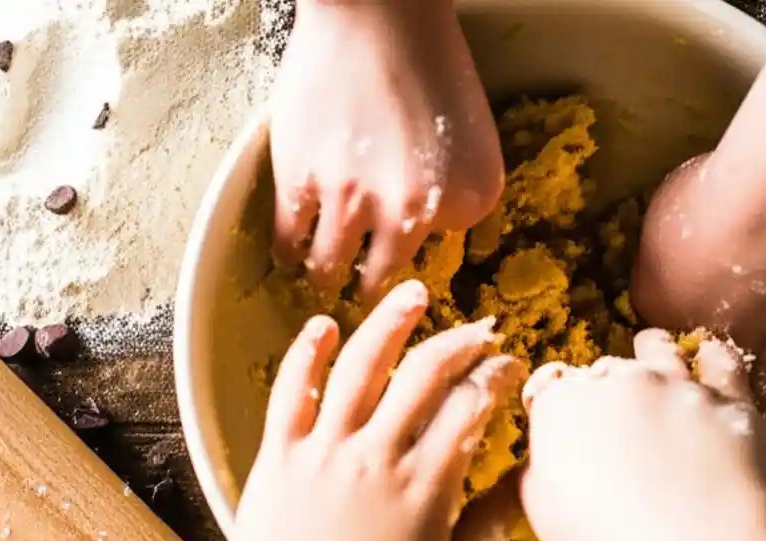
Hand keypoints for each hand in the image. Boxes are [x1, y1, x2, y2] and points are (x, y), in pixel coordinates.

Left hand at [220, 280, 524, 540]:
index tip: (508, 367)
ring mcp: (322, 450)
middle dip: (459, 342)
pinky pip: (291, 390)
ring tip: (412, 293)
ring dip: (389, 323)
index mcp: (422, 490)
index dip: (495, 378)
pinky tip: (323, 326)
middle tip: (480, 329)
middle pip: (424, 375)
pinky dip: (307, 353)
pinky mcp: (279, 455)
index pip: (470, 410)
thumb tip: (520, 490)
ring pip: (360, 367)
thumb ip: (485, 535)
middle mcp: (374, 457)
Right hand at [271, 0, 502, 300]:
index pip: (442, 261)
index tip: (402, 268)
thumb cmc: (431, 64)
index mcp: (469, 201)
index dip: (417, 260)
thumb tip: (449, 239)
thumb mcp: (477, 138)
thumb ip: (464, 196)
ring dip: (325, 277)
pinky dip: (287, 255)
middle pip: (383, 277)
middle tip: (357, 289)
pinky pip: (288, 240)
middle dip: (369, 286)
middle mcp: (415, 214)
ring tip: (320, 279)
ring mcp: (353, 204)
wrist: (376, 16)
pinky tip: (288, 257)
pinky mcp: (301, 185)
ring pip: (331, 268)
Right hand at [519, 328, 765, 540]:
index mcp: (562, 405)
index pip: (552, 386)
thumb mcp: (543, 515)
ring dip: (652, 351)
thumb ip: (535, 471)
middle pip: (605, 370)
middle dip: (604, 387)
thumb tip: (541, 454)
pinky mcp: (728, 398)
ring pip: (659, 351)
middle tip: (614, 418)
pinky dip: (712, 357)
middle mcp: (617, 380)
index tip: (565, 423)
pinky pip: (720, 361)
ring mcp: (677, 384)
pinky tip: (709, 357)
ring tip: (653, 352)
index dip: (557, 403)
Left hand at [632, 153, 765, 429]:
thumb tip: (656, 272)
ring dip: (761, 416)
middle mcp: (719, 342)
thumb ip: (654, 259)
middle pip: (708, 390)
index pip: (658, 354)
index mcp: (669, 314)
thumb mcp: (658, 220)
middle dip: (708, 409)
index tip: (670, 363)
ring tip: (762, 432)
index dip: (666, 358)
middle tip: (710, 424)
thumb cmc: (713, 193)